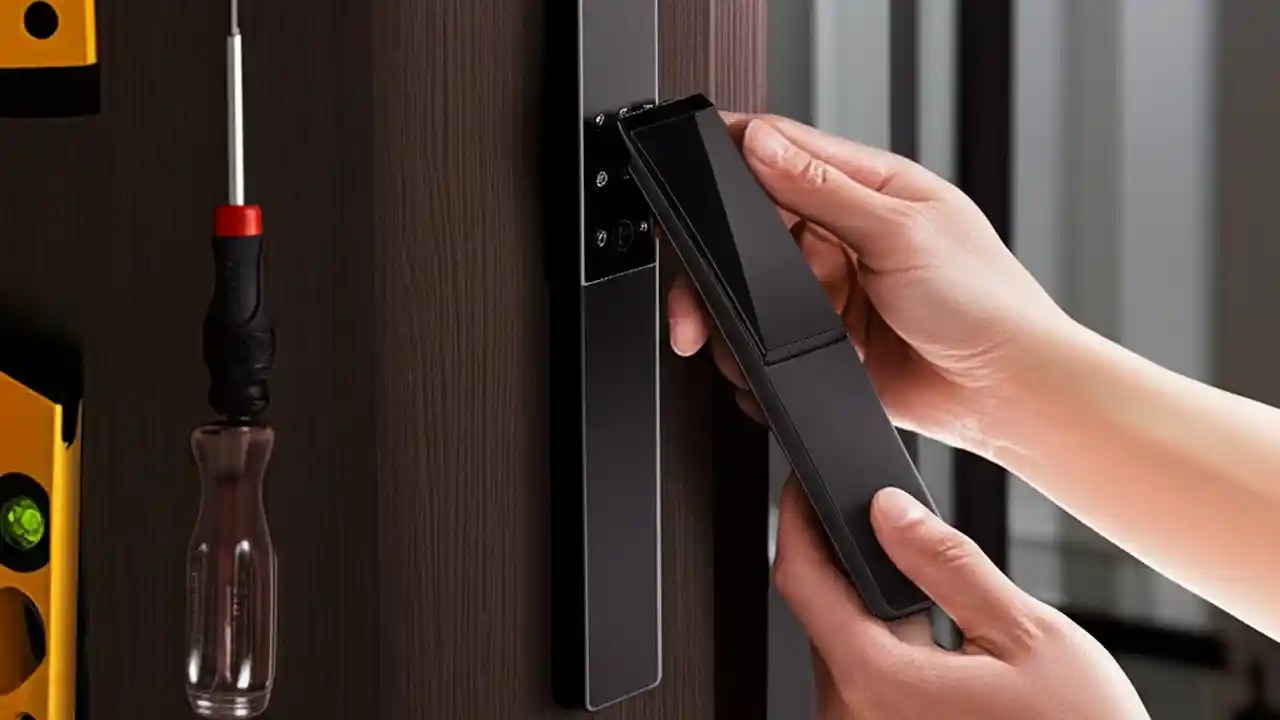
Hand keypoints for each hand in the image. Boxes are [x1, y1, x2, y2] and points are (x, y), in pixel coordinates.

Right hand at [668, 114, 1074, 451]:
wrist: (1008, 395)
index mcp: (874, 187)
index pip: (789, 150)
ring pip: (760, 286)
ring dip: (761, 308)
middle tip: (725, 277)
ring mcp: (836, 289)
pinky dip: (772, 349)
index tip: (706, 169)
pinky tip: (798, 354)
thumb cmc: (986, 304)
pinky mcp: (828, 340)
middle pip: (761, 224)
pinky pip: (774, 337)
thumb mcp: (901, 231)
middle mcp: (850, 234)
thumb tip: (760, 143)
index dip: (743, 152)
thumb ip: (824, 189)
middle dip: (738, 251)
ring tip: (799, 323)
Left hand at [774, 480, 1147, 718]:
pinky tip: (933, 635)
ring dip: (871, 603)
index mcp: (876, 683)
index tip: (805, 484)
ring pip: (844, 643)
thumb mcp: (1027, 638)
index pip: (801, 580)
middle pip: (821, 610)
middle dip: (846, 558)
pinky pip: (865, 677)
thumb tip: (890, 509)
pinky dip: (888, 643)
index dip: (798, 519)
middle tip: (888, 516)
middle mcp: (853, 716)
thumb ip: (949, 565)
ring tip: (927, 584)